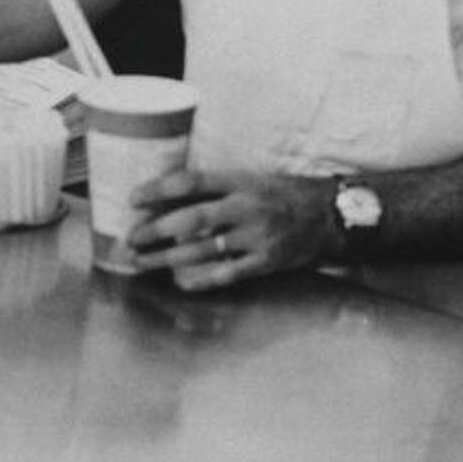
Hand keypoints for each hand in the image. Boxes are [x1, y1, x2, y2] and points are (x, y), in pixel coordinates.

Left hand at [125, 169, 339, 291]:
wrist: (332, 215)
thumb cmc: (284, 193)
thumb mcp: (251, 179)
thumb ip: (215, 188)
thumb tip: (167, 198)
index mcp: (240, 181)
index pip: (191, 182)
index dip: (159, 189)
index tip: (132, 198)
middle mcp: (247, 208)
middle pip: (192, 219)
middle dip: (155, 230)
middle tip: (130, 239)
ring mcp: (257, 237)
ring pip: (203, 250)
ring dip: (167, 258)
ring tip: (142, 261)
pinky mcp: (266, 262)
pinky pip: (227, 274)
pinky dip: (201, 280)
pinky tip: (179, 282)